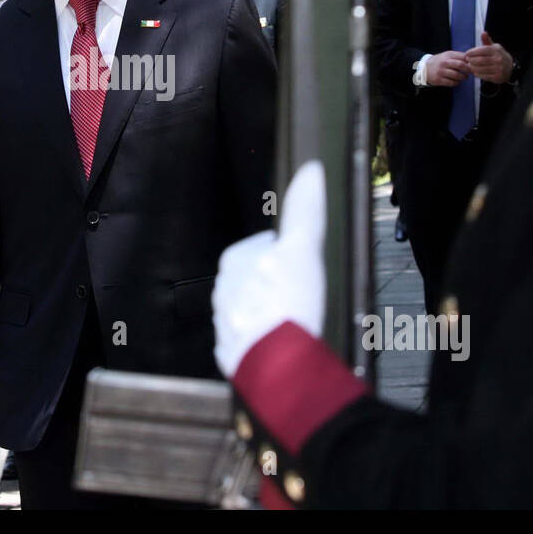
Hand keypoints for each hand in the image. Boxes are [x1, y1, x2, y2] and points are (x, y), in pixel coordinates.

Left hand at [212, 160, 326, 377]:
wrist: (277, 362)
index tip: (303, 260)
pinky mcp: (235, 354)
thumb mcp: (301, 245)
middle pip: (256, 279)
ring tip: (299, 319)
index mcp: (233, 262)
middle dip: (277, 283)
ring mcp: (227, 324)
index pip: (262, 246)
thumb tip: (310, 171)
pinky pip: (253, 340)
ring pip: (253, 309)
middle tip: (305, 292)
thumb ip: (304, 208)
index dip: (286, 252)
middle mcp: (222, 292)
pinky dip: (270, 340)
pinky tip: (288, 343)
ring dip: (272, 313)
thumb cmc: (286, 301)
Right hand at [425, 51, 470, 86]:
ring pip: (457, 76)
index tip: (473, 64)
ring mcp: (441, 71)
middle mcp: (444, 63)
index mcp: (448, 55)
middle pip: (461, 65)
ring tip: (464, 77)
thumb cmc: (439, 61)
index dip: (470, 61)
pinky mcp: (439, 80)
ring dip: (463, 77)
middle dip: (468, 70)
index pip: (463, 57)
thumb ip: (458, 56)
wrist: (424, 68)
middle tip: (471, 72)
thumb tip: (471, 60)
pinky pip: (452, 83)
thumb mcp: (447, 55)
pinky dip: (457, 83)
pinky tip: (457, 81)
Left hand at [464, 31, 513, 83]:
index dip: (472, 52)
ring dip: (473, 67)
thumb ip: (487, 41)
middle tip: (467, 60)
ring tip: (469, 66)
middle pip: (480, 60)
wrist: (511, 68)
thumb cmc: (499, 56)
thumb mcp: (494, 47)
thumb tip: (483, 32)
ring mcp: (499, 69)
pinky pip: (484, 76)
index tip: (466, 54)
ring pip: (481, 68)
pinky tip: (475, 71)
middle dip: (471, 60)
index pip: (482, 50)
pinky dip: (478, 74)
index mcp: (496, 50)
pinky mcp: (498, 77)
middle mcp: (498, 59)